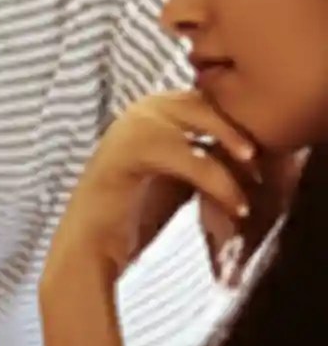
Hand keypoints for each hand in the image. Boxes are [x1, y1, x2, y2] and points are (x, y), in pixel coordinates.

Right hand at [48, 91, 260, 277]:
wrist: (90, 247)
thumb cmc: (130, 216)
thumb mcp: (172, 177)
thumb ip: (197, 155)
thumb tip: (245, 151)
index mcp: (140, 116)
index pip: (197, 99)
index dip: (227, 120)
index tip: (252, 152)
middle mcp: (131, 114)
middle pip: (197, 100)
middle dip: (232, 126)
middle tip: (256, 158)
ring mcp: (126, 130)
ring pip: (194, 118)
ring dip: (229, 144)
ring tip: (253, 174)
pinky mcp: (128, 154)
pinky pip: (190, 157)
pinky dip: (218, 181)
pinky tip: (234, 205)